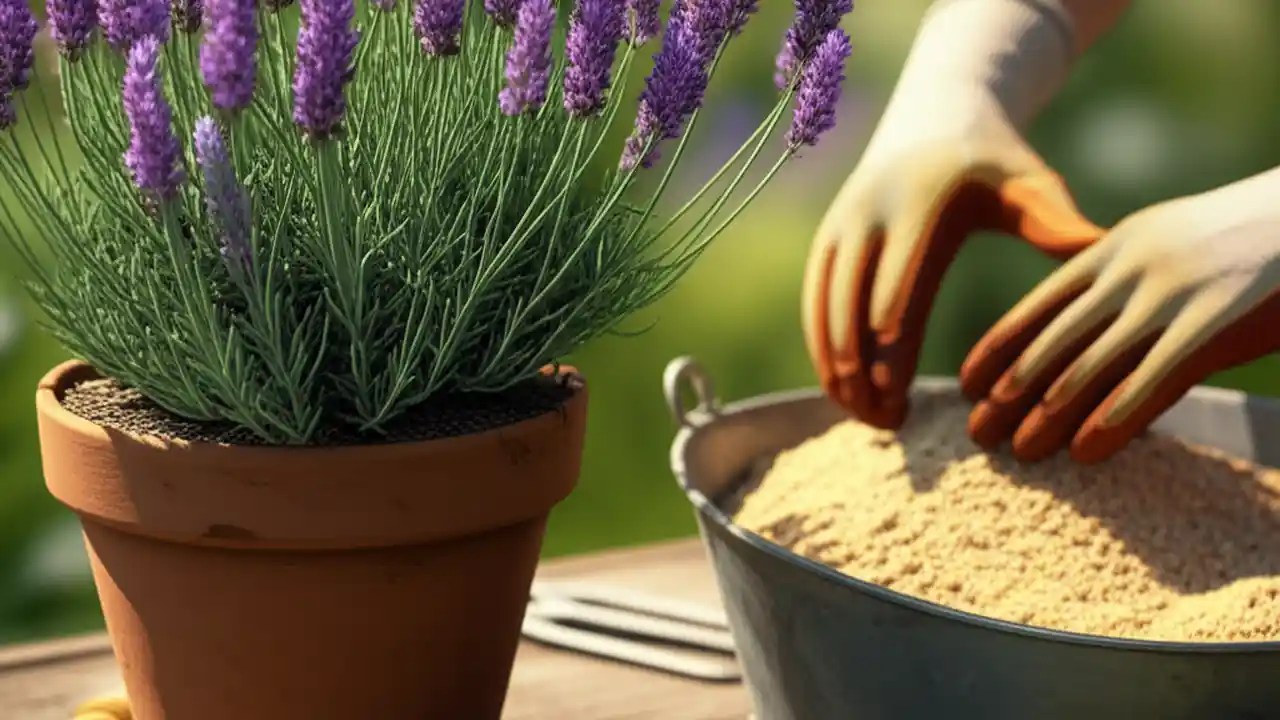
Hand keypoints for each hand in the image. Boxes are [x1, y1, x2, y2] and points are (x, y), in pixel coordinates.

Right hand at [803, 94, 1101, 428]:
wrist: (935, 118)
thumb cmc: (995, 163)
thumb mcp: (1029, 183)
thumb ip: (1057, 222)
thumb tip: (1099, 253)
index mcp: (918, 200)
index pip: (899, 277)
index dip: (890, 335)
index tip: (894, 388)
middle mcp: (868, 212)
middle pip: (852, 301)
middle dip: (860, 366)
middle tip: (886, 422)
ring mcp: (839, 227)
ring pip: (825, 308)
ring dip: (836, 366)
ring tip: (865, 417)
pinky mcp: (825, 242)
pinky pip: (814, 303)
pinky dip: (822, 349)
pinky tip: (843, 392)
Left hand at [962, 168, 1279, 462]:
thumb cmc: (1250, 236)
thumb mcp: (1172, 244)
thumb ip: (1129, 280)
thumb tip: (1095, 327)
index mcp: (1117, 246)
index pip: (1041, 304)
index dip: (1000, 346)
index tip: (967, 382)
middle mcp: (1132, 268)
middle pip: (1053, 340)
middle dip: (1009, 391)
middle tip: (976, 434)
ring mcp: (1172, 294)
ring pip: (1091, 365)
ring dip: (1048, 416)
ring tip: (1018, 453)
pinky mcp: (1216, 322)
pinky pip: (1152, 380)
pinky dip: (1112, 420)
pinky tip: (1085, 452)